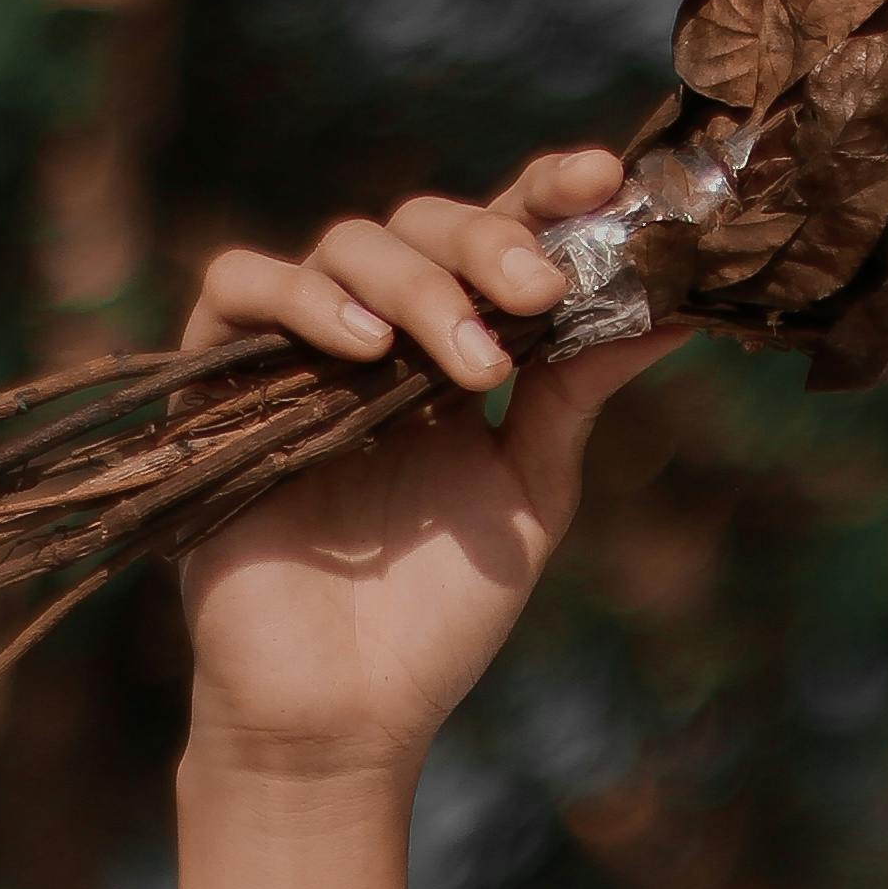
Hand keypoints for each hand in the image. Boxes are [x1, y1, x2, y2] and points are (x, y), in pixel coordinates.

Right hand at [175, 148, 643, 781]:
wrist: (346, 710)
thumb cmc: (439, 613)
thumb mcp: (529, 492)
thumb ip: (575, 393)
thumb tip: (671, 310)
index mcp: (455, 349)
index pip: (496, 236)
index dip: (544, 194)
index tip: (604, 178)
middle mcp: (377, 335)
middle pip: (423, 223)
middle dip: (489, 243)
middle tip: (538, 292)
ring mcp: (295, 353)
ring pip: (345, 244)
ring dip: (417, 287)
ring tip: (467, 364)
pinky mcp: (216, 382)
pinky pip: (239, 288)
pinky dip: (302, 298)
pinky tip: (361, 345)